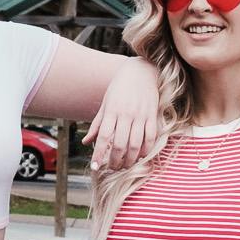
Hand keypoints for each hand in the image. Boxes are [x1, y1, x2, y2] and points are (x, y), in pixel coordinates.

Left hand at [86, 53, 164, 172]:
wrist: (141, 71)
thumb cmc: (120, 88)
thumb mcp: (105, 104)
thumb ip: (97, 124)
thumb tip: (86, 142)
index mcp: (112, 111)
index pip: (104, 137)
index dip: (99, 154)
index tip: (95, 167)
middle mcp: (126, 114)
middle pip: (120, 144)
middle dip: (115, 161)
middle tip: (112, 168)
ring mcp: (141, 115)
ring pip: (136, 144)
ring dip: (130, 159)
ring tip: (125, 165)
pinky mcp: (153, 115)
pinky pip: (151, 137)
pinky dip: (146, 150)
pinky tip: (140, 156)